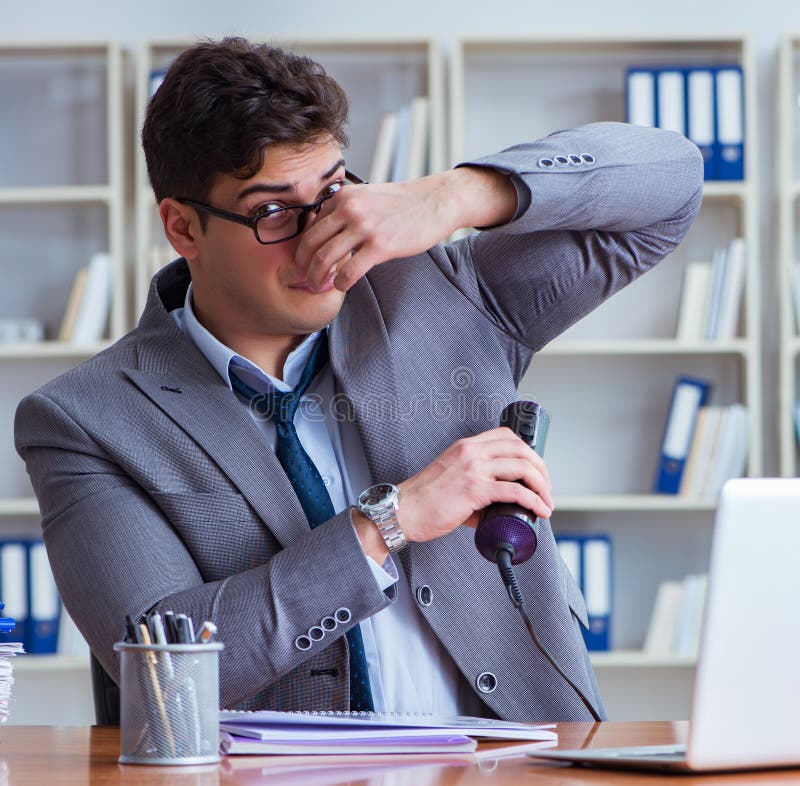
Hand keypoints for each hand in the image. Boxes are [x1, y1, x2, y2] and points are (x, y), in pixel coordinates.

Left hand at [294, 167, 516, 292]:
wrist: (435, 201)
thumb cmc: (403, 203)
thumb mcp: (368, 197)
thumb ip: (346, 211)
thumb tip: (327, 232)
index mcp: (344, 197)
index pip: (311, 226)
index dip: (303, 249)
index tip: (304, 263)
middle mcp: (349, 209)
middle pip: (311, 243)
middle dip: (303, 265)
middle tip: (304, 279)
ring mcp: (364, 227)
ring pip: (325, 258)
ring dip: (318, 277)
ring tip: (319, 287)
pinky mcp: (380, 245)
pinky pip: (349, 270)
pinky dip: (341, 283)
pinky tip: (342, 287)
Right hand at [395, 427, 553, 543]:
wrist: (404, 511)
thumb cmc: (424, 499)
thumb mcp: (451, 477)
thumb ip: (474, 483)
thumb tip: (497, 504)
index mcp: (465, 447)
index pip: (506, 435)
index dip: (527, 450)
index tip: (534, 468)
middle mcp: (471, 453)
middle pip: (520, 449)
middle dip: (541, 468)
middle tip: (545, 487)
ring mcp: (473, 469)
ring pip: (522, 467)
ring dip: (542, 486)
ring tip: (546, 501)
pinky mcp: (474, 490)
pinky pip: (515, 491)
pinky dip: (533, 500)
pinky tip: (539, 510)